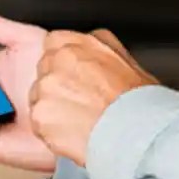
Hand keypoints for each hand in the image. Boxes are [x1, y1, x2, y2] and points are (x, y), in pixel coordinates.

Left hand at [30, 29, 158, 166]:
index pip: (55, 43)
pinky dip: (52, 132)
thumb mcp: (127, 61)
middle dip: (57, 86)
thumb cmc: (140, 103)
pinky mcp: (39, 115)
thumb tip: (93, 54)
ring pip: (39, 97)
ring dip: (53, 109)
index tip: (72, 77)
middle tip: (78, 103)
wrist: (136, 132)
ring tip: (79, 123)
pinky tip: (74, 135)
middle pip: (44, 70)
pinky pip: (39, 123)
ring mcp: (46, 87)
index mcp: (81, 44)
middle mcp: (60, 60)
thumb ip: (101, 50)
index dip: (64, 63)